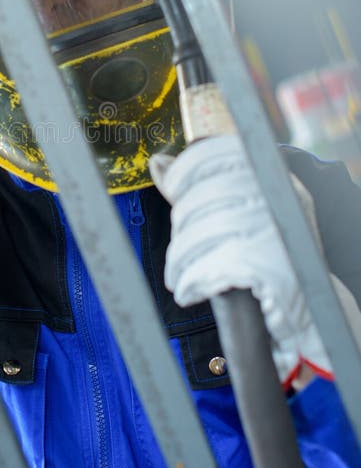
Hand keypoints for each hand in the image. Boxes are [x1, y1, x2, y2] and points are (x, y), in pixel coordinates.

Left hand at [150, 135, 332, 387]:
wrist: (310, 313)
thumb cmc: (265, 259)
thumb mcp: (239, 215)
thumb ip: (200, 187)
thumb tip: (158, 163)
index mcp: (274, 180)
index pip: (224, 154)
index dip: (190, 167)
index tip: (171, 185)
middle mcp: (279, 199)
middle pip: (207, 196)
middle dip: (181, 225)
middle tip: (176, 252)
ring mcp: (277, 231)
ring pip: (203, 233)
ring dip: (179, 260)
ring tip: (176, 277)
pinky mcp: (270, 268)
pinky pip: (212, 266)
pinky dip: (191, 281)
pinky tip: (187, 291)